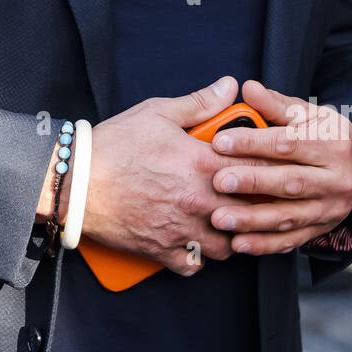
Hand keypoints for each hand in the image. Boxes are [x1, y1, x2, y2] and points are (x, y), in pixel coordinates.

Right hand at [70, 76, 253, 275]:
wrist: (75, 184)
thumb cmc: (113, 146)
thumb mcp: (157, 113)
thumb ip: (199, 103)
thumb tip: (229, 87)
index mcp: (202, 164)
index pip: (256, 169)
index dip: (270, 168)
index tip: (276, 168)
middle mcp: (199, 201)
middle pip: (249, 212)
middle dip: (256, 206)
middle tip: (256, 198)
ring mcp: (183, 229)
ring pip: (228, 245)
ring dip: (231, 234)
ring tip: (227, 221)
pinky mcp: (163, 250)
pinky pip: (195, 265)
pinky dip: (199, 257)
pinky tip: (197, 242)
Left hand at [208, 80, 351, 255]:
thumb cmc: (326, 136)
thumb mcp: (309, 115)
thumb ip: (277, 105)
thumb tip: (248, 88)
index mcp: (333, 145)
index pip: (288, 144)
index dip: (253, 143)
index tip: (220, 142)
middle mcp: (336, 180)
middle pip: (290, 182)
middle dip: (252, 183)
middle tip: (218, 182)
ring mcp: (329, 209)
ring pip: (289, 216)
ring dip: (252, 220)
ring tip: (220, 219)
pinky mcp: (321, 230)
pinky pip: (291, 241)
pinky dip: (264, 245)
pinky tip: (239, 244)